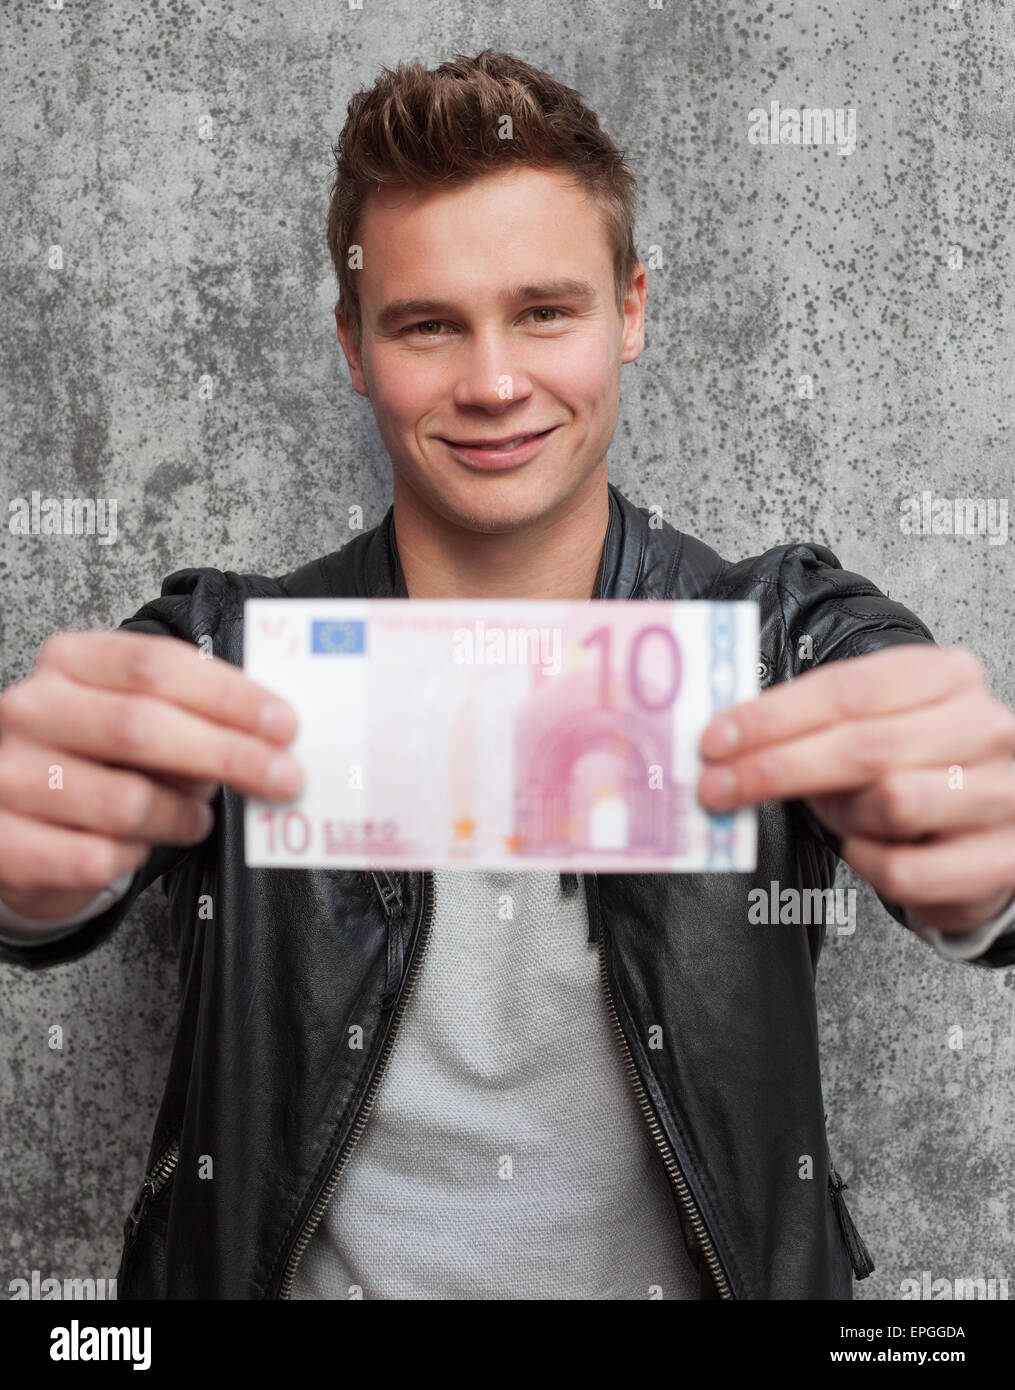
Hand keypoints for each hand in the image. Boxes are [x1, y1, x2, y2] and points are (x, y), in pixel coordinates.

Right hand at [0, 629, 302, 922]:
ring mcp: (7, 775)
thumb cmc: (96, 760)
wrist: (16, 818)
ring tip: (198, 819)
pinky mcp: (3, 842)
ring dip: (181, 816)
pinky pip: (96, 857)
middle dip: (227, 754)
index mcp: (70, 662)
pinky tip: (140, 846)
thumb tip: (273, 740)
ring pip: (124, 801)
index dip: (226, 694)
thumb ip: (195, 718)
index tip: (284, 723)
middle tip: (284, 778)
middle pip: (140, 725)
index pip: (154, 665)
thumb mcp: (138, 719)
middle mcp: (29, 710)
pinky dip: (135, 857)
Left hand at [697, 644, 1014, 935]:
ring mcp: (1003, 794)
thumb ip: (812, 726)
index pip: (849, 689)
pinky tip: (864, 849)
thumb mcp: (870, 728)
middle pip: (864, 746)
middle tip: (718, 787)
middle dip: (776, 768)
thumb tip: (728, 744)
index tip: (716, 739)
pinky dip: (868, 863)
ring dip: (841, 815)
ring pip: (892, 803)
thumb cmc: (919, 769)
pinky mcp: (1001, 859)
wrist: (992, 827)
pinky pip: (907, 870)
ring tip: (832, 813)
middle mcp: (985, 728)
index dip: (774, 717)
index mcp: (947, 677)